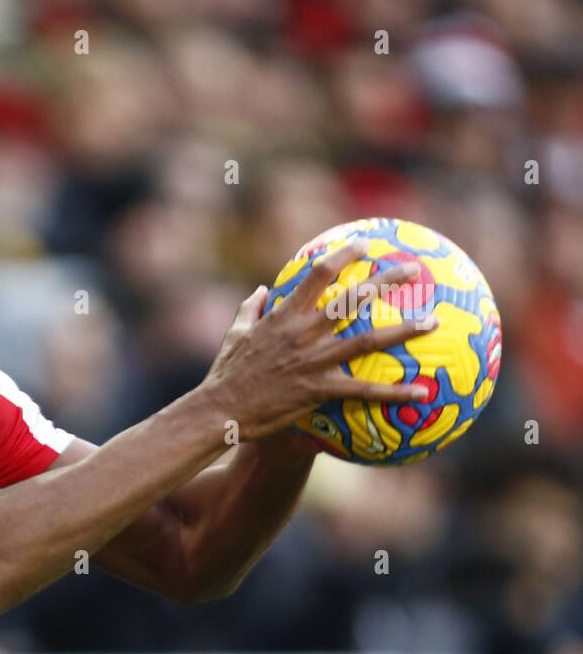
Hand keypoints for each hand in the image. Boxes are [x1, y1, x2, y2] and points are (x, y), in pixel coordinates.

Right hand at [198, 239, 434, 442]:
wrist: (220, 410)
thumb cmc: (225, 374)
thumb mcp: (234, 335)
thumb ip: (249, 309)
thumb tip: (259, 291)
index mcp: (283, 316)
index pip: (317, 274)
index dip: (343, 254)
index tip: (365, 243)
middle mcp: (303, 333)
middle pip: (353, 299)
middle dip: (387, 280)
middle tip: (415, 269)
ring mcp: (313, 361)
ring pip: (367, 341)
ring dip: (404, 329)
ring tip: (433, 321)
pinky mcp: (318, 390)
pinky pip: (364, 391)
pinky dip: (395, 392)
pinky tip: (422, 392)